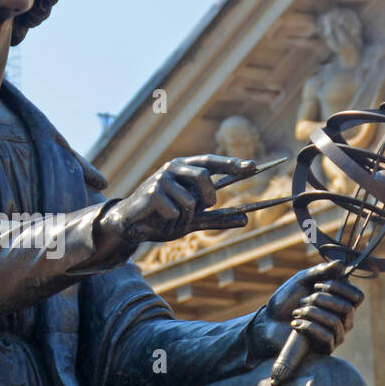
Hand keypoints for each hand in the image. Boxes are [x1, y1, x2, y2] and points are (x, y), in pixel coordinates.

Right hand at [99, 155, 254, 245]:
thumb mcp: (192, 219)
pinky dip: (172, 222)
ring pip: (190, 201)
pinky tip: (160, 219)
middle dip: (207, 198)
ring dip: (185, 218)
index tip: (253, 167)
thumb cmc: (163, 218)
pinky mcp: (152, 192)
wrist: (131, 224)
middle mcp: (173, 168)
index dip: (231, 164)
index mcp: (183, 168)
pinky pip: (175, 212)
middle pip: (204, 178)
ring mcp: (161, 178)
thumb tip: (245, 219)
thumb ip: (217, 218)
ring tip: (172, 219)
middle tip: (202, 208)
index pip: (211, 161)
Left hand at [248, 259, 363, 356]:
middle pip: (347, 308)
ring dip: (311, 313)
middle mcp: (343, 319)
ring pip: (334, 322)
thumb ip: (321, 272)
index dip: (340, 288)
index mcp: (341, 302)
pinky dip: (308, 326)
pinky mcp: (325, 348)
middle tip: (303, 300)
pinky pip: (326, 336)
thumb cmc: (286, 301)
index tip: (317, 284)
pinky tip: (295, 324)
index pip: (357, 296)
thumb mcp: (301, 281)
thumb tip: (341, 264)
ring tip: (296, 312)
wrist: (268, 322)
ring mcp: (336, 335)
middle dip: (321, 300)